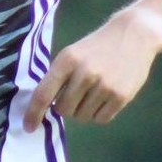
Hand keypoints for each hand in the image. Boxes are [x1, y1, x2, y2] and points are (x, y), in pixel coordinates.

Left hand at [23, 7, 161, 131]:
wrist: (134, 34)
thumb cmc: (97, 47)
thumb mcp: (72, 53)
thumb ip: (58, 77)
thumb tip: (43, 107)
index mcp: (67, 60)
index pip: (44, 93)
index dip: (33, 113)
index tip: (28, 127)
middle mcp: (85, 73)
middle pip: (64, 110)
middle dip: (66, 107)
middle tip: (77, 93)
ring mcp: (104, 85)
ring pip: (82, 117)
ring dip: (84, 110)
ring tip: (94, 92)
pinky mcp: (121, 96)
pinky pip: (101, 119)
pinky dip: (100, 113)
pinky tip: (106, 97)